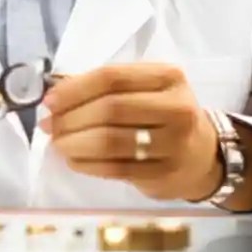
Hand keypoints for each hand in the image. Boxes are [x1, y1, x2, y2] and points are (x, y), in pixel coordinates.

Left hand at [40, 63, 222, 202]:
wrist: (202, 155)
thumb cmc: (163, 114)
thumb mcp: (146, 89)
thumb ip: (107, 87)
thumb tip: (56, 92)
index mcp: (168, 77)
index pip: (112, 78)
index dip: (75, 89)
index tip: (50, 100)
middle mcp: (176, 107)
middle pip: (110, 110)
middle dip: (71, 118)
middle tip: (49, 125)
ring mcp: (174, 144)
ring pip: (110, 142)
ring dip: (74, 143)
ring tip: (57, 143)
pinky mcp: (164, 174)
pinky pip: (114, 169)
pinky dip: (86, 164)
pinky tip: (73, 160)